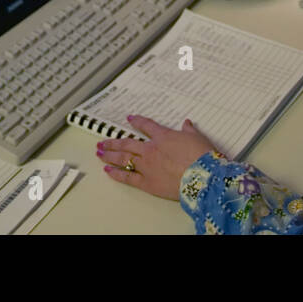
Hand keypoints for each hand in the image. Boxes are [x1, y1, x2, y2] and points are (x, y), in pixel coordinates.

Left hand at [97, 116, 218, 200]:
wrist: (202, 177)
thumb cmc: (202, 157)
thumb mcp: (197, 138)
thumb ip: (189, 131)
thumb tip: (187, 123)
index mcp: (163, 137)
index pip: (146, 126)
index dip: (137, 121)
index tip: (129, 119)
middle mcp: (151, 150)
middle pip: (127, 144)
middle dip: (113, 142)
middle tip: (102, 141)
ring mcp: (146, 166)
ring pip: (123, 159)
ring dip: (109, 155)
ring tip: (99, 153)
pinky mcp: (147, 183)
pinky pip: (127, 177)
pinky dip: (116, 174)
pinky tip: (107, 170)